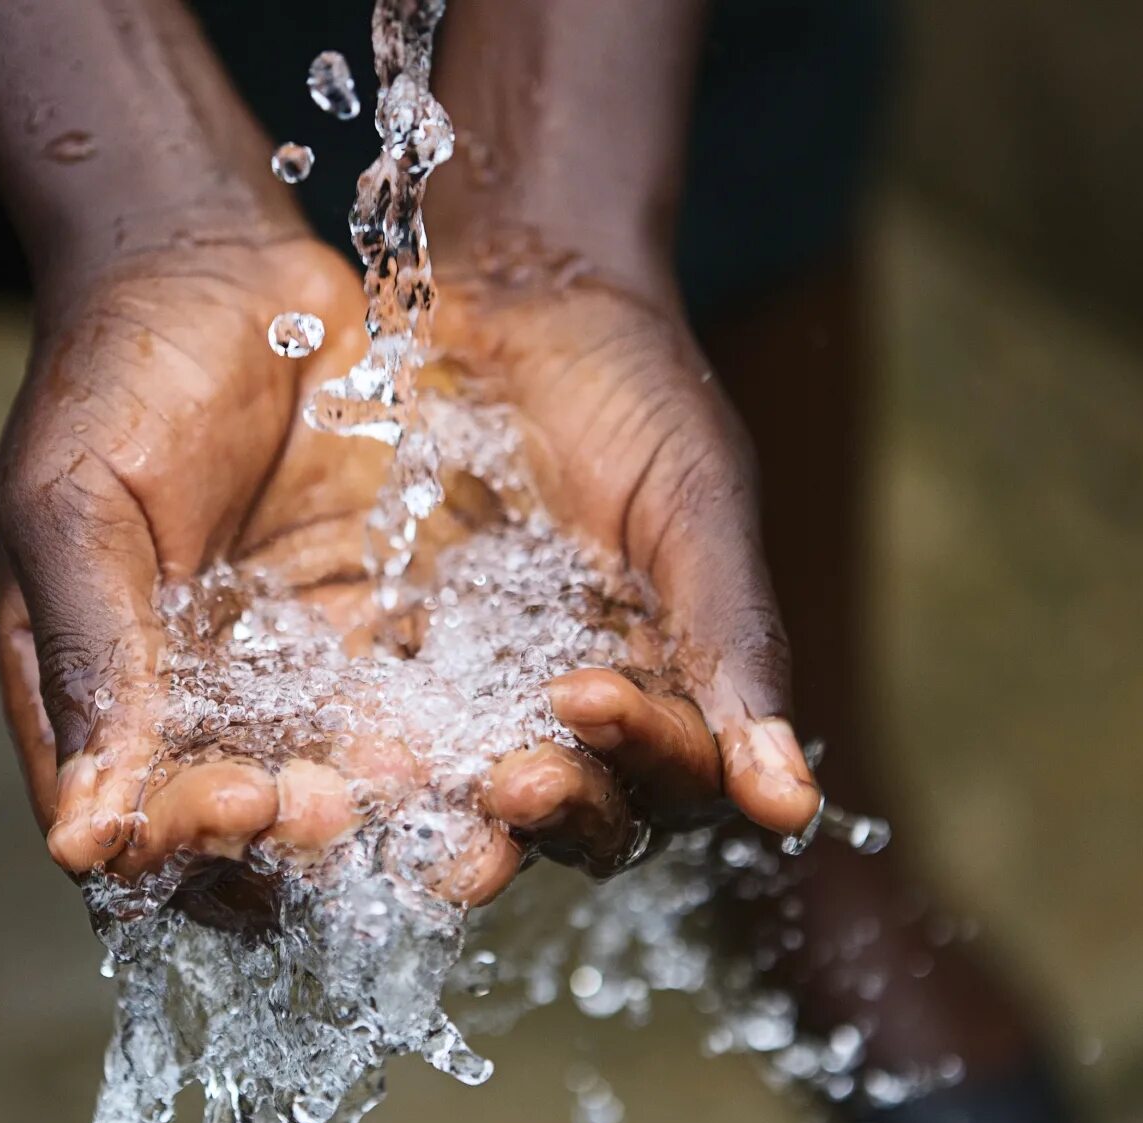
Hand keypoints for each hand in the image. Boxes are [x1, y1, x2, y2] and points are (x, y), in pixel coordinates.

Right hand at [0, 239, 641, 907]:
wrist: (219, 268)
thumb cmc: (112, 374)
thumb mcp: (73, 508)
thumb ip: (90, 660)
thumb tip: (86, 842)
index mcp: (101, 694)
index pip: (137, 819)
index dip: (189, 837)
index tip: (243, 802)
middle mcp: (203, 702)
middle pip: (249, 819)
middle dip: (299, 833)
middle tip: (345, 809)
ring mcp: (297, 667)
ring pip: (343, 771)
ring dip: (385, 801)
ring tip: (427, 788)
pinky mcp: (379, 623)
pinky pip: (416, 696)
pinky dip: (447, 728)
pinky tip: (485, 734)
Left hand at [434, 255, 823, 839]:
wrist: (521, 297)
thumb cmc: (633, 388)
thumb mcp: (695, 503)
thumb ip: (735, 642)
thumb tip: (792, 805)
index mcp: (674, 678)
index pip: (676, 768)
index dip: (644, 751)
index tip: (591, 697)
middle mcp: (583, 700)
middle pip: (582, 802)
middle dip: (554, 799)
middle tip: (513, 778)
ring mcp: (486, 684)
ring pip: (483, 784)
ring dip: (464, 800)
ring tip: (431, 786)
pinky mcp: (399, 653)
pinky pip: (391, 719)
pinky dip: (378, 743)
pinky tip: (350, 745)